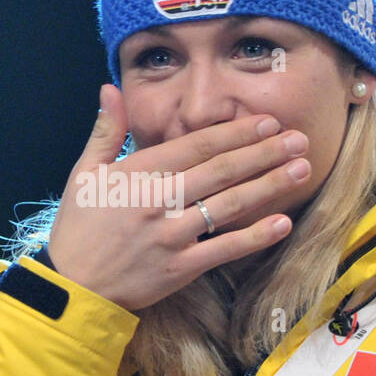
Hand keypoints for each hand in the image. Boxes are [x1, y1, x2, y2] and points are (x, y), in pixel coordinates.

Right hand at [46, 83, 310, 310]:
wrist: (72, 287)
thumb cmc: (79, 228)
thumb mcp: (84, 174)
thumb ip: (106, 131)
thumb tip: (111, 89)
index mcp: (137, 174)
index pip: (195, 146)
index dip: (234, 133)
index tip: (267, 122)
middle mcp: (158, 202)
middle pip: (221, 171)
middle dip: (263, 153)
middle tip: (299, 139)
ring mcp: (171, 236)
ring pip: (228, 206)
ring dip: (269, 186)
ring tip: (302, 170)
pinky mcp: (180, 268)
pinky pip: (224, 248)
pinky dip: (255, 236)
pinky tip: (282, 222)